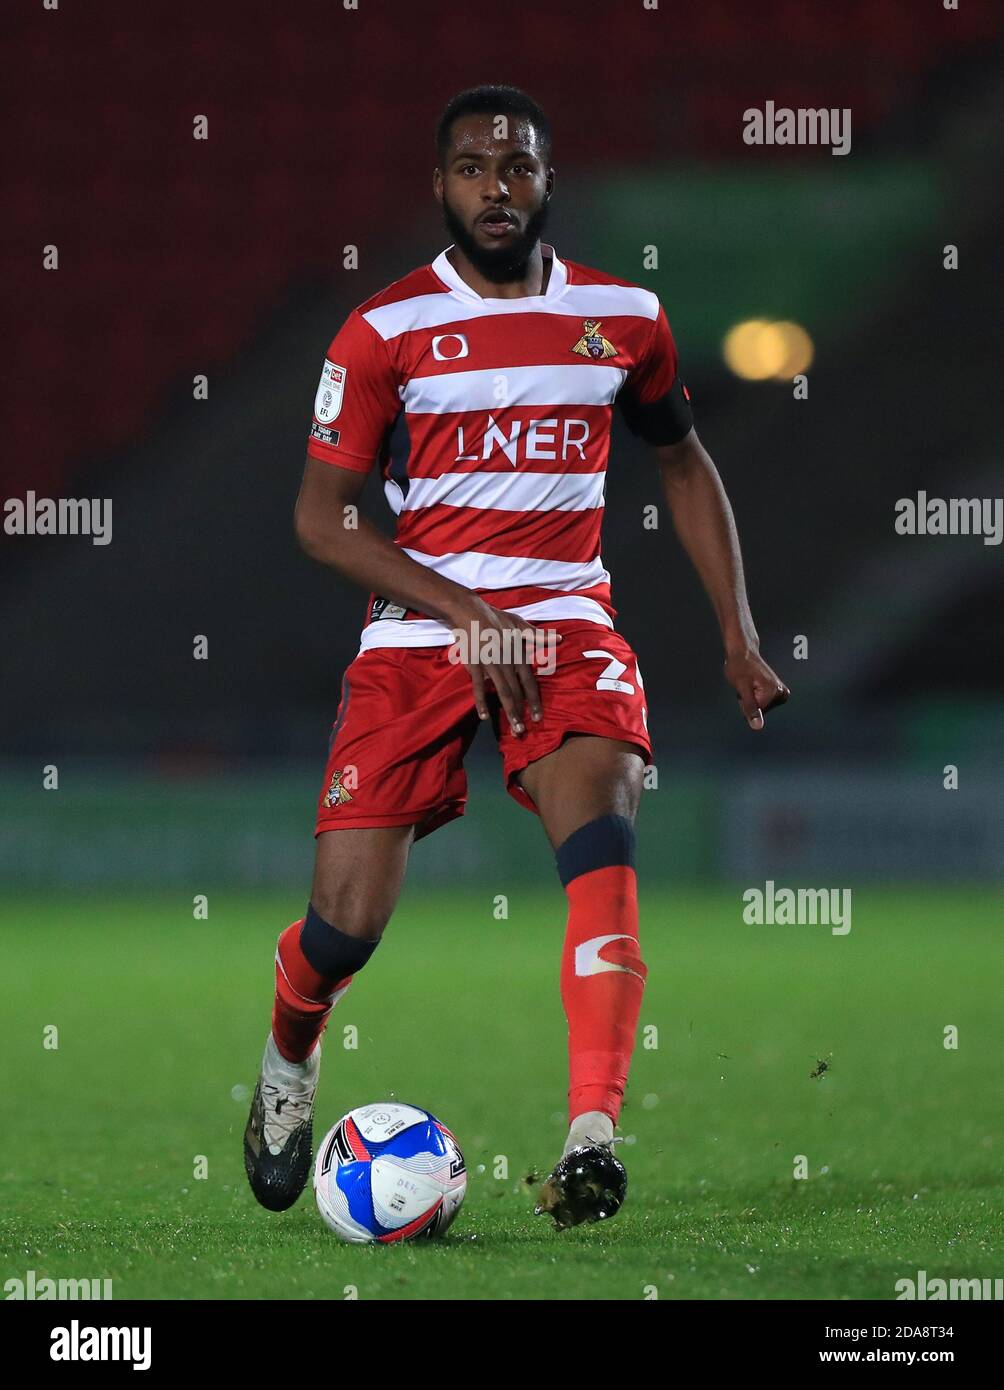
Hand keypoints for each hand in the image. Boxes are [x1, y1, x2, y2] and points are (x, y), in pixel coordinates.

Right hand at [443, 595, 560, 735]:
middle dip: (521, 712)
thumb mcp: (519, 624)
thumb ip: (538, 636)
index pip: (529, 681)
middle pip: (516, 691)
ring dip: (508, 711)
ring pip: (502, 691)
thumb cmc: (495, 618)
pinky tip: (484, 716)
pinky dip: (481, 701)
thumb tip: (560, 640)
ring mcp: (490, 663)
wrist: (469, 611)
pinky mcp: (474, 664)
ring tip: (513, 728)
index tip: (538, 716)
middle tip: (524, 731)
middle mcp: (507, 661)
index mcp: (518, 654)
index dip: (533, 700)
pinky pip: (478, 686)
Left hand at [723, 648, 789, 729]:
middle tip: (747, 685)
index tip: (744, 688)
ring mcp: (780, 690)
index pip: (755, 712)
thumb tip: (757, 726)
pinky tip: (753, 685)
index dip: (745, 703)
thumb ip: (750, 708)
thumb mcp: (741, 688)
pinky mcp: (778, 689)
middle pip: (760, 710)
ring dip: (752, 698)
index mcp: (773, 691)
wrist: (743, 652)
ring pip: (761, 707)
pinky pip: (763, 702)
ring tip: (749, 684)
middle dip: (750, 700)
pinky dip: (756, 696)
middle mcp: (781, 691)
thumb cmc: (739, 666)